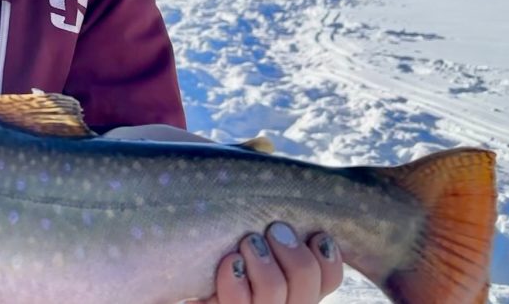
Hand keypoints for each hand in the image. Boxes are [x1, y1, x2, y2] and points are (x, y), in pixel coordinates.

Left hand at [193, 224, 342, 303]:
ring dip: (261, 258)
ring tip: (247, 243)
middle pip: (305, 278)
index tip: (314, 235)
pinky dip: (234, 278)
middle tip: (273, 230)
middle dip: (290, 247)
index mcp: (298, 291)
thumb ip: (280, 237)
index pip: (330, 279)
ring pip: (274, 288)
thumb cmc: (219, 255)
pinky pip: (239, 302)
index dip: (328, 255)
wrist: (179, 285)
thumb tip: (291, 214)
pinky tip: (230, 263)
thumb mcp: (257, 244)